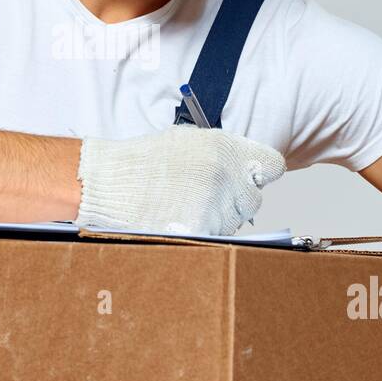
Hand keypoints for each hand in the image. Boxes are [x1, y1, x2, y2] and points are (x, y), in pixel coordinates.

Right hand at [74, 124, 286, 235]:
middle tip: (206, 199)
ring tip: (185, 208)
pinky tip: (182, 222)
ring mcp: (216, 204)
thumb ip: (225, 153)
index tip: (251, 179)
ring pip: (235, 224)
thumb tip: (250, 169)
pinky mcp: (203, 228)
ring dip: (218, 220)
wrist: (109, 180)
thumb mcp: (190, 141)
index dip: (260, 174)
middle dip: (235, 202)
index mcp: (226, 148)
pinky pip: (217, 238)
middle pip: (254, 200)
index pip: (272, 165)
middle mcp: (227, 174)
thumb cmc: (145, 162)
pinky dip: (203, 234)